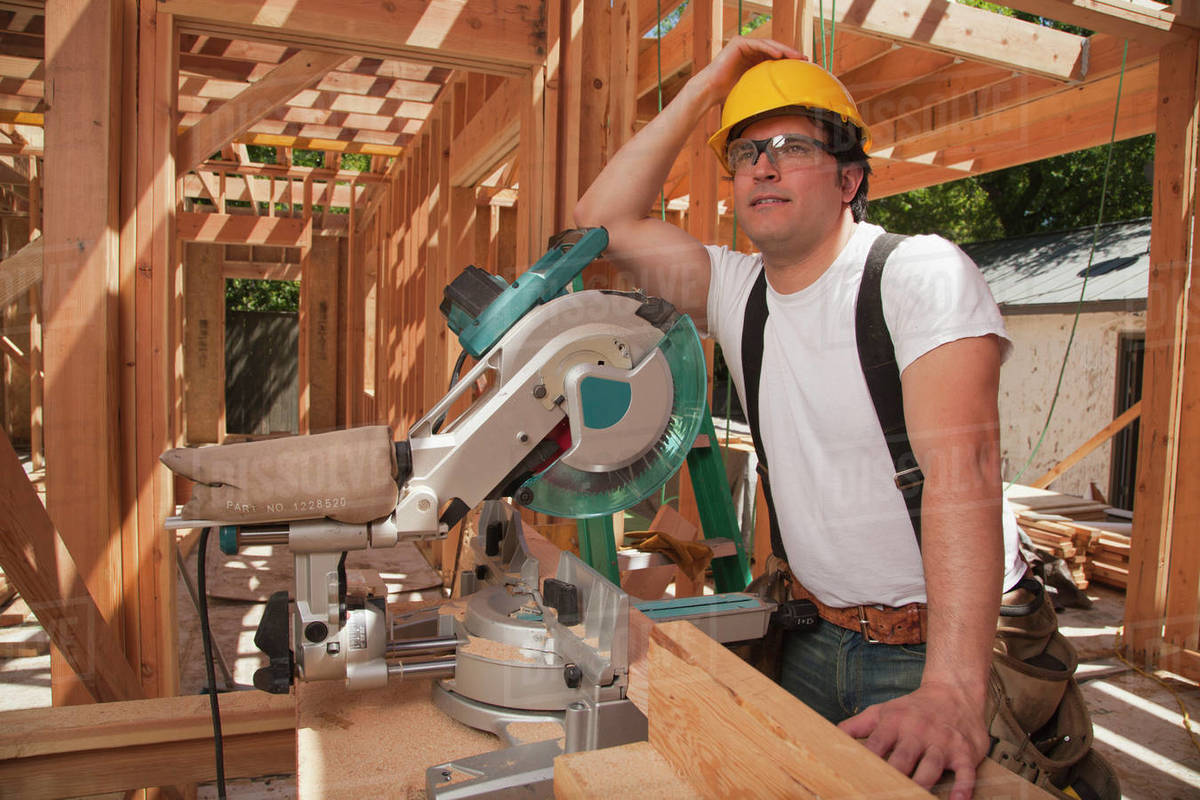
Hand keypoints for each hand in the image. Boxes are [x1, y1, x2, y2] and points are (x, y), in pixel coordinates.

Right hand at [691, 36, 805, 103]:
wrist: (711, 91)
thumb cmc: (729, 94)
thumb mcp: (753, 89)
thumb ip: (766, 87)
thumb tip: (783, 101)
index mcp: (754, 59)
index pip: (775, 56)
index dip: (789, 60)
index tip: (803, 66)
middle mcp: (750, 49)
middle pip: (774, 49)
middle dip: (790, 53)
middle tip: (805, 58)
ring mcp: (744, 44)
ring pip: (768, 45)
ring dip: (784, 50)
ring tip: (795, 56)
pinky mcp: (739, 43)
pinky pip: (758, 44)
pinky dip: (769, 48)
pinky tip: (780, 55)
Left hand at [838, 682, 988, 799]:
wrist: (954, 691)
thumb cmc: (913, 707)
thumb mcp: (882, 711)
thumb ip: (856, 726)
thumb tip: (828, 736)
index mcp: (895, 722)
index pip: (877, 745)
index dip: (867, 763)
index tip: (857, 780)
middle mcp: (918, 731)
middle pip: (903, 758)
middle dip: (893, 776)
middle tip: (882, 793)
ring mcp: (942, 741)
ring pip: (931, 765)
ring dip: (923, 783)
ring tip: (914, 798)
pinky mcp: (965, 751)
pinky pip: (966, 772)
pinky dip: (964, 787)